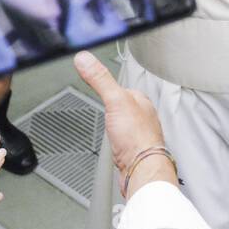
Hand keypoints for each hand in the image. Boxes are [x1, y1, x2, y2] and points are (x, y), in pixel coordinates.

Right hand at [73, 51, 174, 198]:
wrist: (142, 170)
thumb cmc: (137, 138)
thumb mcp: (114, 100)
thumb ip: (100, 79)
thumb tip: (84, 59)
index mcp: (141, 101)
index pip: (124, 88)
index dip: (112, 87)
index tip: (102, 84)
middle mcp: (143, 117)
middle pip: (125, 106)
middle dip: (114, 107)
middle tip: (105, 105)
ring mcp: (139, 135)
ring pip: (126, 124)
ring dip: (117, 124)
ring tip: (110, 124)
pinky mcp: (133, 152)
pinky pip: (124, 141)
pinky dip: (118, 141)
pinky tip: (115, 144)